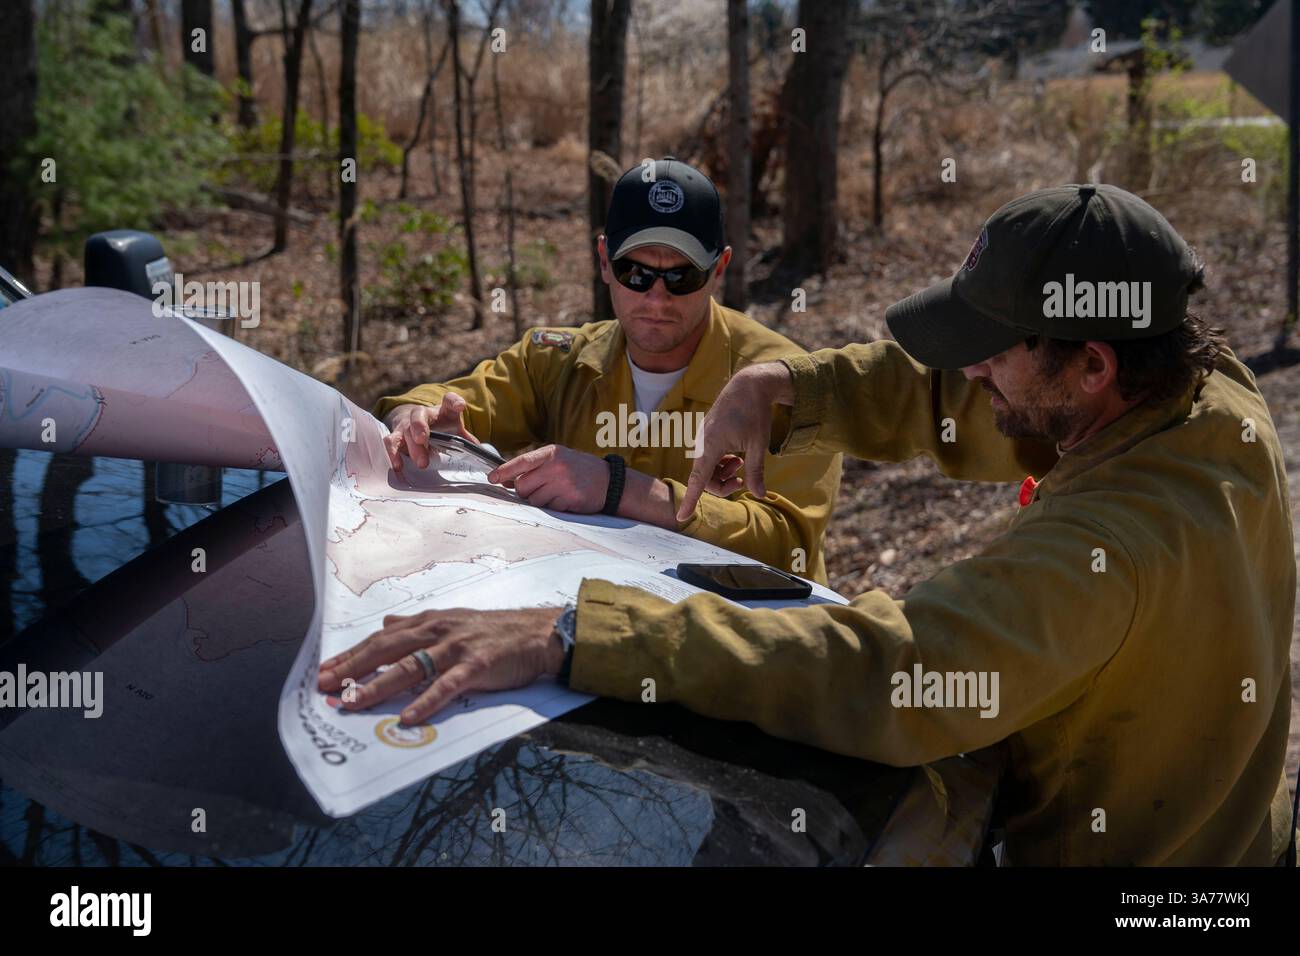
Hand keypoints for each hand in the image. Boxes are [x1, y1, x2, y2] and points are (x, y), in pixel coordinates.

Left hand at [318, 607, 563, 724]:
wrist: (537, 633)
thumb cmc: (494, 631)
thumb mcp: (452, 620)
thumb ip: (417, 625)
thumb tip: (386, 624)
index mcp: (429, 622)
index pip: (381, 639)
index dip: (351, 655)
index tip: (324, 670)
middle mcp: (437, 631)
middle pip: (387, 650)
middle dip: (353, 668)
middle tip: (325, 686)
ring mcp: (456, 648)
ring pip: (410, 667)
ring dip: (379, 686)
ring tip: (354, 702)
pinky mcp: (476, 665)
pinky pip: (446, 686)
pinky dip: (426, 702)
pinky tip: (408, 717)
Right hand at [383, 394, 478, 473]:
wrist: (419, 427)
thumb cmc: (442, 430)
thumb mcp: (457, 433)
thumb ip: (469, 442)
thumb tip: (483, 456)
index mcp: (444, 411)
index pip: (449, 400)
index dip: (454, 402)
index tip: (460, 406)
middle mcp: (423, 414)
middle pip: (420, 415)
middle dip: (420, 427)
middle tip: (423, 440)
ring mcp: (408, 424)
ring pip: (405, 430)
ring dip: (412, 446)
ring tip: (422, 462)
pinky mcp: (397, 437)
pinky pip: (391, 442)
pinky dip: (393, 454)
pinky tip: (398, 466)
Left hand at [487, 444, 609, 511]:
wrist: (609, 482)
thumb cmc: (579, 469)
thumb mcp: (559, 459)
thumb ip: (534, 467)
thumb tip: (505, 480)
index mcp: (552, 453)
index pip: (521, 462)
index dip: (504, 471)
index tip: (492, 478)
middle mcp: (556, 467)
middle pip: (523, 486)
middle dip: (525, 491)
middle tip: (540, 488)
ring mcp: (563, 484)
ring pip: (534, 500)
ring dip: (540, 500)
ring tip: (556, 493)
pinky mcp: (569, 500)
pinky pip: (548, 509)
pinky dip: (553, 507)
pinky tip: (565, 499)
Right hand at [677, 362, 793, 519]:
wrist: (748, 385)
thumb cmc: (754, 413)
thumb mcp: (758, 445)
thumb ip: (756, 472)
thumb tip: (760, 494)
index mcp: (711, 446)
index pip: (698, 481)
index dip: (690, 500)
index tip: (681, 517)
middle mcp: (703, 443)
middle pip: (705, 478)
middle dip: (722, 485)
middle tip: (743, 481)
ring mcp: (703, 438)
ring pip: (707, 468)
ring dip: (723, 472)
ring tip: (741, 463)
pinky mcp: (707, 434)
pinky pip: (709, 457)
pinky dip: (721, 462)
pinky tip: (735, 455)